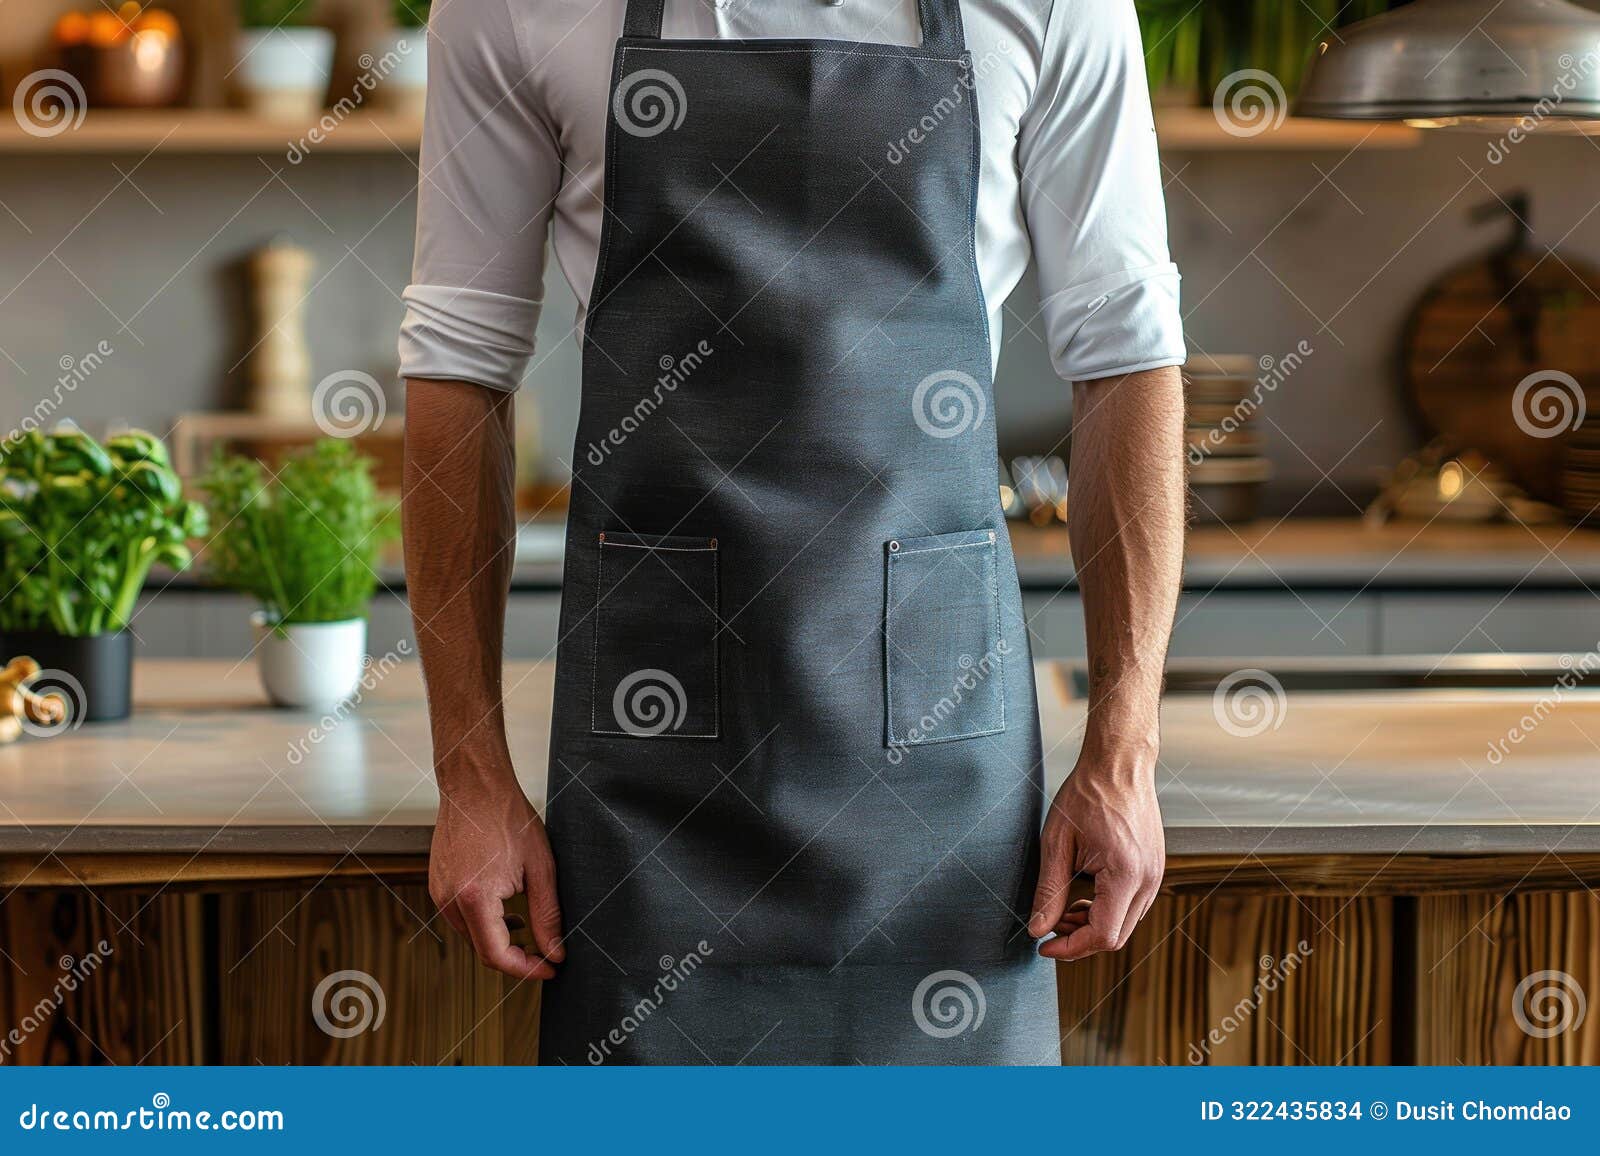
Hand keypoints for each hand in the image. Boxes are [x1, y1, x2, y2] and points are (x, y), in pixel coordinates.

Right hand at [429, 773, 564, 979]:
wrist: (475, 786)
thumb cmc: (506, 816)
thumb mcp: (540, 868)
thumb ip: (548, 915)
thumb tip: (555, 950)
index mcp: (475, 897)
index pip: (497, 956)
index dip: (526, 969)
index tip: (550, 968)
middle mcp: (449, 900)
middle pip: (482, 951)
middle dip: (516, 958)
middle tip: (546, 953)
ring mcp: (439, 893)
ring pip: (471, 937)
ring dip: (500, 941)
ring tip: (528, 928)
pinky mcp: (438, 885)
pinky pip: (461, 918)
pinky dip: (485, 923)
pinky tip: (506, 910)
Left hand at [1027, 752, 1164, 960]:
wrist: (1119, 765)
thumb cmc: (1087, 795)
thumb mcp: (1057, 843)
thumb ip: (1048, 890)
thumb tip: (1038, 929)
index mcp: (1126, 875)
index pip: (1102, 935)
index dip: (1070, 948)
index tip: (1043, 946)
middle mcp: (1148, 880)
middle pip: (1116, 937)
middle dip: (1079, 938)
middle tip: (1049, 926)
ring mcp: (1156, 875)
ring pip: (1125, 924)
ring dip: (1093, 925)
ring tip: (1063, 908)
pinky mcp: (1154, 869)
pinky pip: (1132, 906)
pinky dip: (1107, 910)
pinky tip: (1084, 896)